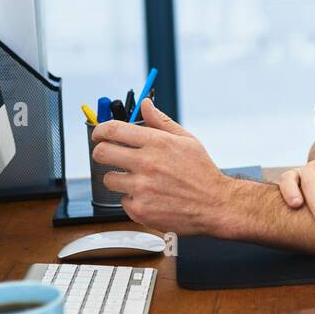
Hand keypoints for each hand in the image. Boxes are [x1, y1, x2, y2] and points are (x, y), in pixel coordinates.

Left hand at [91, 98, 241, 236]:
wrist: (215, 205)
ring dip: (119, 179)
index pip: (113, 130)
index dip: (100, 130)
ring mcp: (141, 188)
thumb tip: (145, 104)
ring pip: (109, 179)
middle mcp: (146, 164)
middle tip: (109, 156)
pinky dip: (133, 199)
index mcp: (157, 143)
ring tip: (139, 180)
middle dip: (101, 152)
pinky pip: (123, 200)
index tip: (99, 134)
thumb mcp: (187, 141)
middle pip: (102, 153)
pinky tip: (150, 197)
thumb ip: (161, 122)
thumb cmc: (202, 172)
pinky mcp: (140, 209)